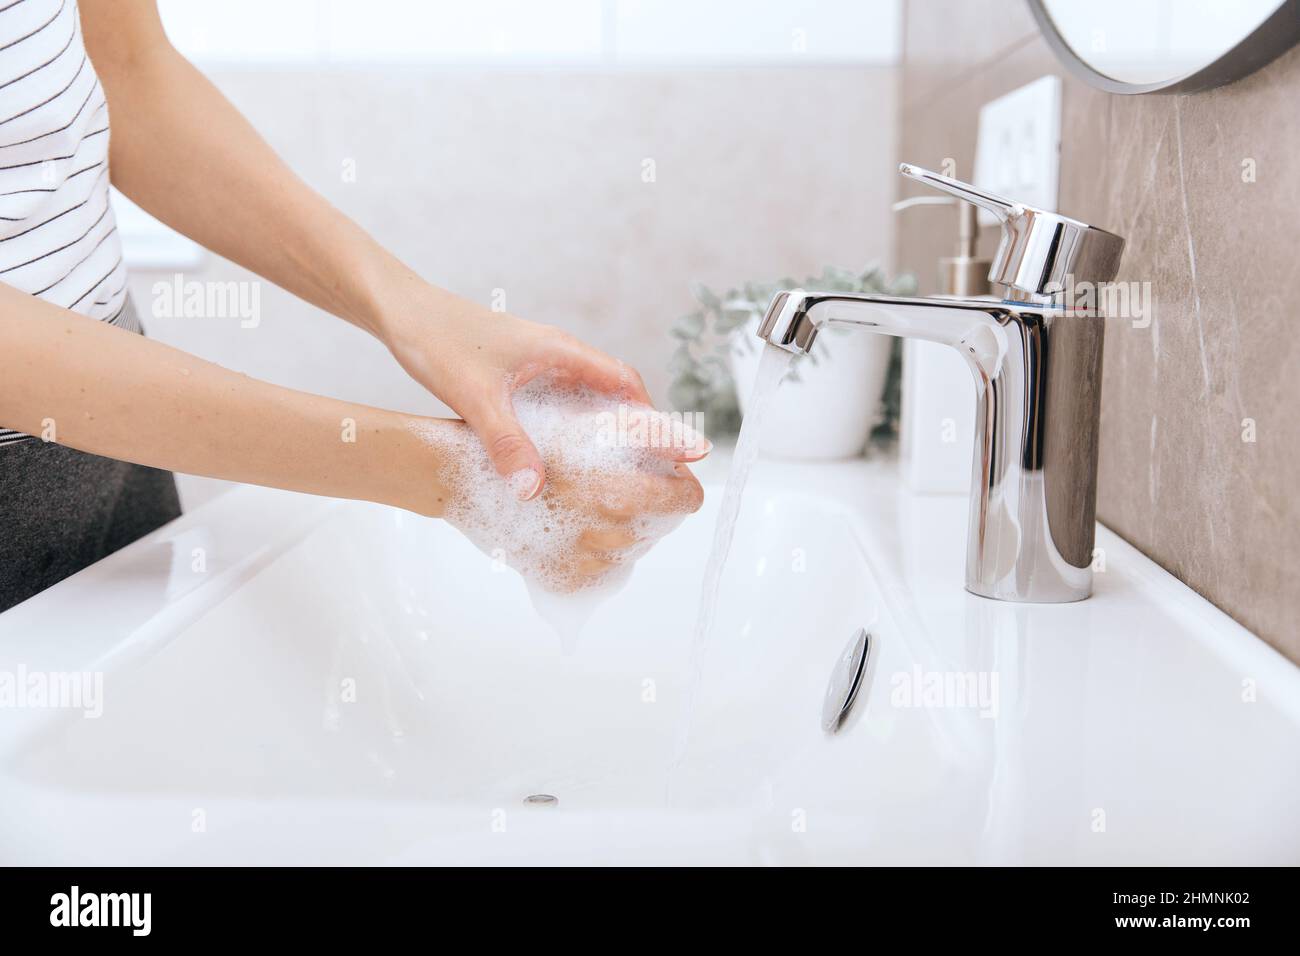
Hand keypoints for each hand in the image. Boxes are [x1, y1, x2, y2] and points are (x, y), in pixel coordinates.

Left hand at [379, 283, 708, 498]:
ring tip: (616, 479)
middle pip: (613, 396)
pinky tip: (560, 467)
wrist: (400, 313)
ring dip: (600, 436)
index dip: (652, 417)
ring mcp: (536, 367)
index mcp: (560, 351)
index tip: (674, 450)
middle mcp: (556, 356)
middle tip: (652, 475)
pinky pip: (557, 409)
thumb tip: (535, 490)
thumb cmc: (437, 340)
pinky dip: (569, 436)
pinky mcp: (516, 378)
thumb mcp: (474, 397)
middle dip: (634, 434)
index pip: (625, 383)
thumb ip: (506, 443)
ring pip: (584, 404)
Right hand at [429, 419, 705, 592]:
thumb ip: (646, 433)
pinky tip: (585, 529)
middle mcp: (601, 530)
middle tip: (635, 485)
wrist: (459, 475)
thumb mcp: (585, 424)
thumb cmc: (520, 438)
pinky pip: (602, 572)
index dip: (684, 487)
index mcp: (612, 490)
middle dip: (657, 506)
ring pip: (633, 549)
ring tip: (603, 504)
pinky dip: (602, 553)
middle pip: (660, 525)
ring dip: (630, 529)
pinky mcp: (560, 577)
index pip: (681, 499)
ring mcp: (580, 559)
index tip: (676, 479)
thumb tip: (696, 446)